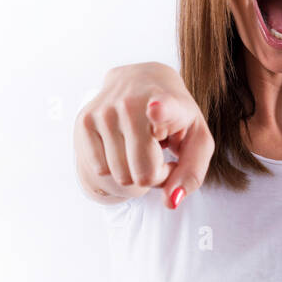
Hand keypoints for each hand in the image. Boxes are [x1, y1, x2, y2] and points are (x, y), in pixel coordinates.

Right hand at [72, 62, 213, 207]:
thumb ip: (192, 174)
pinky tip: (124, 144)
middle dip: (155, 173)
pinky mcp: (85, 120)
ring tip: (142, 144)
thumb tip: (172, 202)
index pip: (163, 108)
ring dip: (135, 171)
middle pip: (144, 173)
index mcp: (169, 102)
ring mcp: (106, 111)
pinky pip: (101, 170)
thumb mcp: (196, 141)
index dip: (160, 111)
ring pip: (121, 175)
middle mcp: (133, 103)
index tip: (155, 109)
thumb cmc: (176, 118)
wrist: (142, 79)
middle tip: (159, 150)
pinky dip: (115, 167)